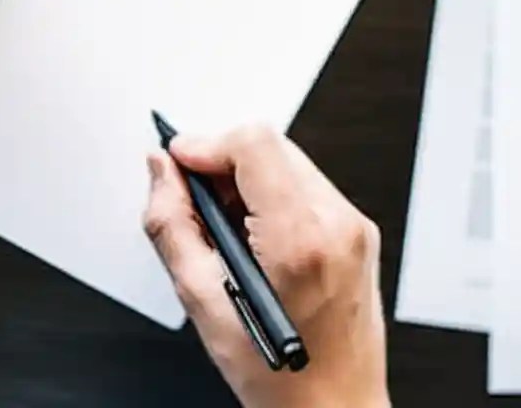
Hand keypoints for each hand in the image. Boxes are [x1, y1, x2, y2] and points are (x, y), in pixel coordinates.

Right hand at [143, 126, 388, 407]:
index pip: (254, 144)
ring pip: (289, 162)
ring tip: (226, 231)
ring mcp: (355, 226)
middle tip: (195, 202)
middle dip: (223, 163)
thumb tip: (160, 172)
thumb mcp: (202, 302)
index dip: (206, 145)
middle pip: (271, 146)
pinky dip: (274, 198)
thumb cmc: (279, 377)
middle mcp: (337, 224)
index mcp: (300, 240)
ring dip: (248, 181)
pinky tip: (256, 240)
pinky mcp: (360, 232)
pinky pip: (308, 188)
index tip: (178, 163)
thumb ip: (172, 225)